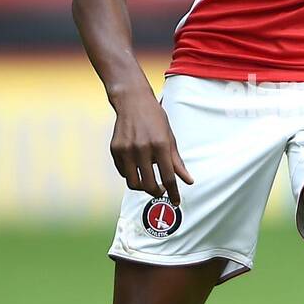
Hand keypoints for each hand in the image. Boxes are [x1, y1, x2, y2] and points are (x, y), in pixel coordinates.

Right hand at [109, 89, 192, 205]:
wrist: (133, 101)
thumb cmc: (155, 118)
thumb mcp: (170, 138)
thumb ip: (177, 162)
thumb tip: (188, 180)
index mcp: (160, 145)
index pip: (168, 177)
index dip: (173, 193)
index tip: (176, 201)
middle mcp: (142, 148)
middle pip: (149, 185)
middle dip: (156, 192)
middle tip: (160, 190)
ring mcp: (127, 150)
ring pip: (133, 183)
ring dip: (142, 187)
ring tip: (148, 181)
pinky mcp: (115, 149)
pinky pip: (123, 172)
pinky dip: (131, 174)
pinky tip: (137, 167)